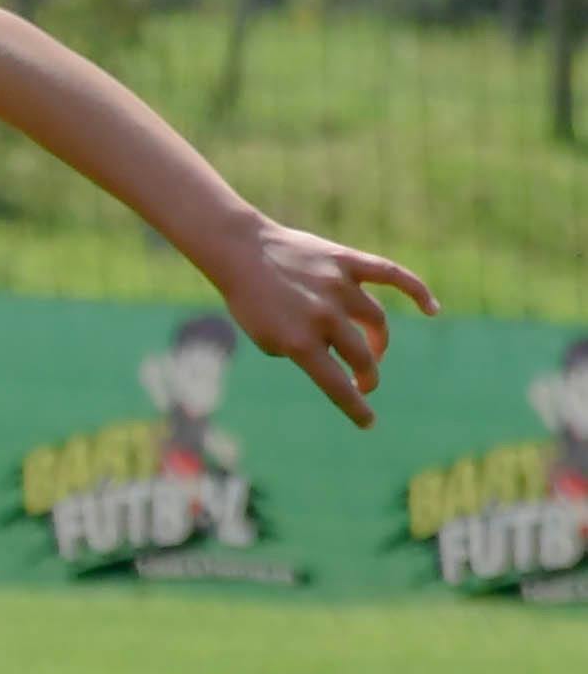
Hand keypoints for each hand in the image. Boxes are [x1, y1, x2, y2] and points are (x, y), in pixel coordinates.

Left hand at [211, 221, 438, 428]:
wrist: (242, 251)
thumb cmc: (249, 300)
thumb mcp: (265, 338)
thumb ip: (300, 352)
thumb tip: (333, 360)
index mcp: (299, 342)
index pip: (336, 385)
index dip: (355, 407)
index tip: (368, 422)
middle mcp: (324, 317)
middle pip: (362, 356)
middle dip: (368, 375)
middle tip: (365, 380)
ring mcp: (339, 288)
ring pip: (376, 322)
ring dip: (378, 342)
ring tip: (372, 351)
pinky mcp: (348, 262)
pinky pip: (393, 276)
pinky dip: (417, 291)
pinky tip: (432, 309)